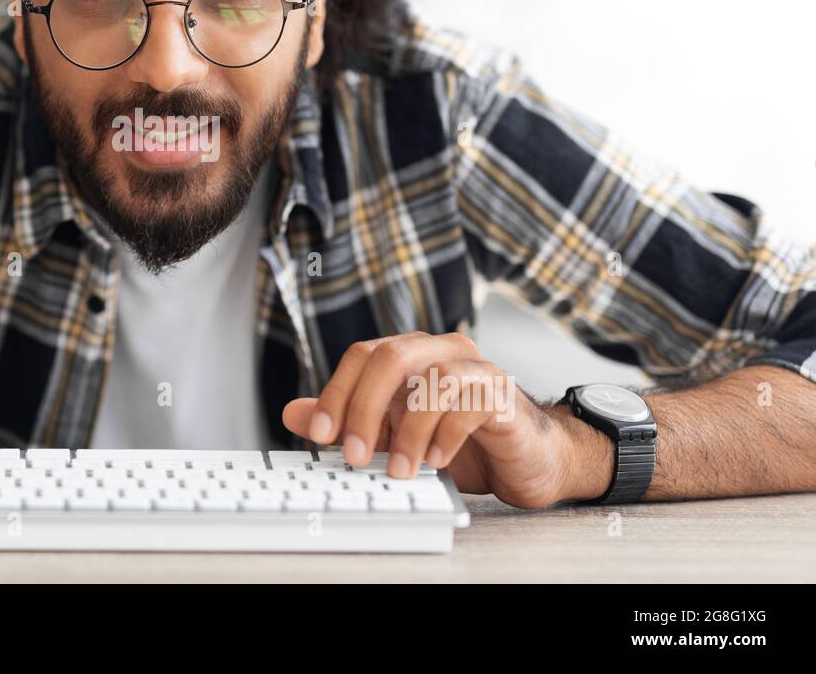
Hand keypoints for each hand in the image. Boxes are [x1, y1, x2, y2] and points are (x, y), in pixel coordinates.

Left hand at [282, 332, 592, 508]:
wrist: (527, 459)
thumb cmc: (461, 441)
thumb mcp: (393, 435)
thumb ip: (350, 421)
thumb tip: (294, 412)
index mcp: (411, 354)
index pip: (361, 355)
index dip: (336, 392)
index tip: (318, 433)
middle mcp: (441, 351)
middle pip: (390, 357)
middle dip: (363, 407)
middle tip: (353, 455)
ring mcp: (475, 368)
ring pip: (431, 379)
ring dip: (408, 430)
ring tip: (400, 470)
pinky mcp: (502, 394)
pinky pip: (470, 402)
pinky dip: (446, 434)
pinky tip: (438, 460)